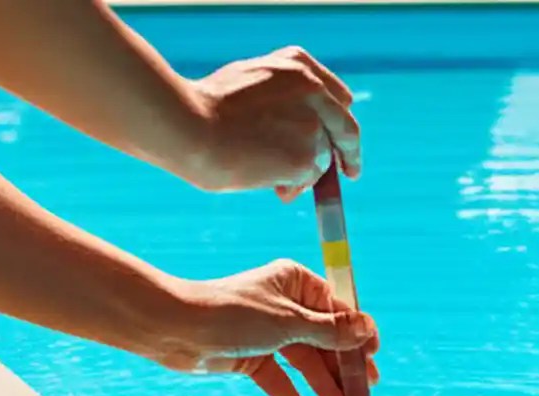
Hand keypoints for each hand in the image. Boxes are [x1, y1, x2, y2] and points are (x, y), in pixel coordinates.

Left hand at [162, 259, 379, 395]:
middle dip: (341, 366)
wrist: (175, 329)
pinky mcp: (250, 354)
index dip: (357, 335)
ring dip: (320, 383)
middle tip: (362, 392)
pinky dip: (288, 391)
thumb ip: (331, 331)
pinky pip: (277, 375)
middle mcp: (285, 305)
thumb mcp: (290, 323)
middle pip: (323, 339)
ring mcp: (267, 331)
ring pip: (303, 359)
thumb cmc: (233, 314)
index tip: (373, 358)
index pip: (338, 310)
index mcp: (297, 283)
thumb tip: (367, 330)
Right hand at [185, 46, 360, 201]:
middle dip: (349, 153)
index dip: (342, 121)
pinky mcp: (309, 156)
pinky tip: (271, 186)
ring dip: (302, 173)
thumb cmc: (206, 108)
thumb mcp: (250, 82)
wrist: (189, 127)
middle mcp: (314, 90)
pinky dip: (293, 187)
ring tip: (271, 179)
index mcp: (298, 65)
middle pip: (345, 128)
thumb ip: (282, 97)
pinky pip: (309, 179)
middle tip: (349, 172)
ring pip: (322, 158)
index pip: (338, 97)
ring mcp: (313, 124)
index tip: (345, 138)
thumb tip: (301, 133)